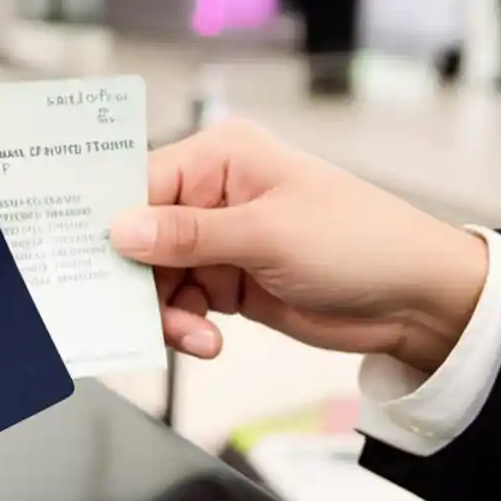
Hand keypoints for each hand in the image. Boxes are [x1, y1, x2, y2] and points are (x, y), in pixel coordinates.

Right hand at [111, 120, 487, 373]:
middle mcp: (211, 195)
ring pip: (155, 278)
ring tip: (193, 335)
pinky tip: (209, 341)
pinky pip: (180, 304)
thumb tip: (119, 230)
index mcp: (220, 158)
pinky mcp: (226, 282)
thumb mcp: (267, 234)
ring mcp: (218, 241)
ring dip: (165, 312)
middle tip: (134, 314)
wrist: (416, 300)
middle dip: (137, 279)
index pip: (140, 184)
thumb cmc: (357, 242)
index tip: (85, 260)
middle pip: (140, 237)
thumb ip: (188, 235)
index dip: (111, 223)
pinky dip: (186, 327)